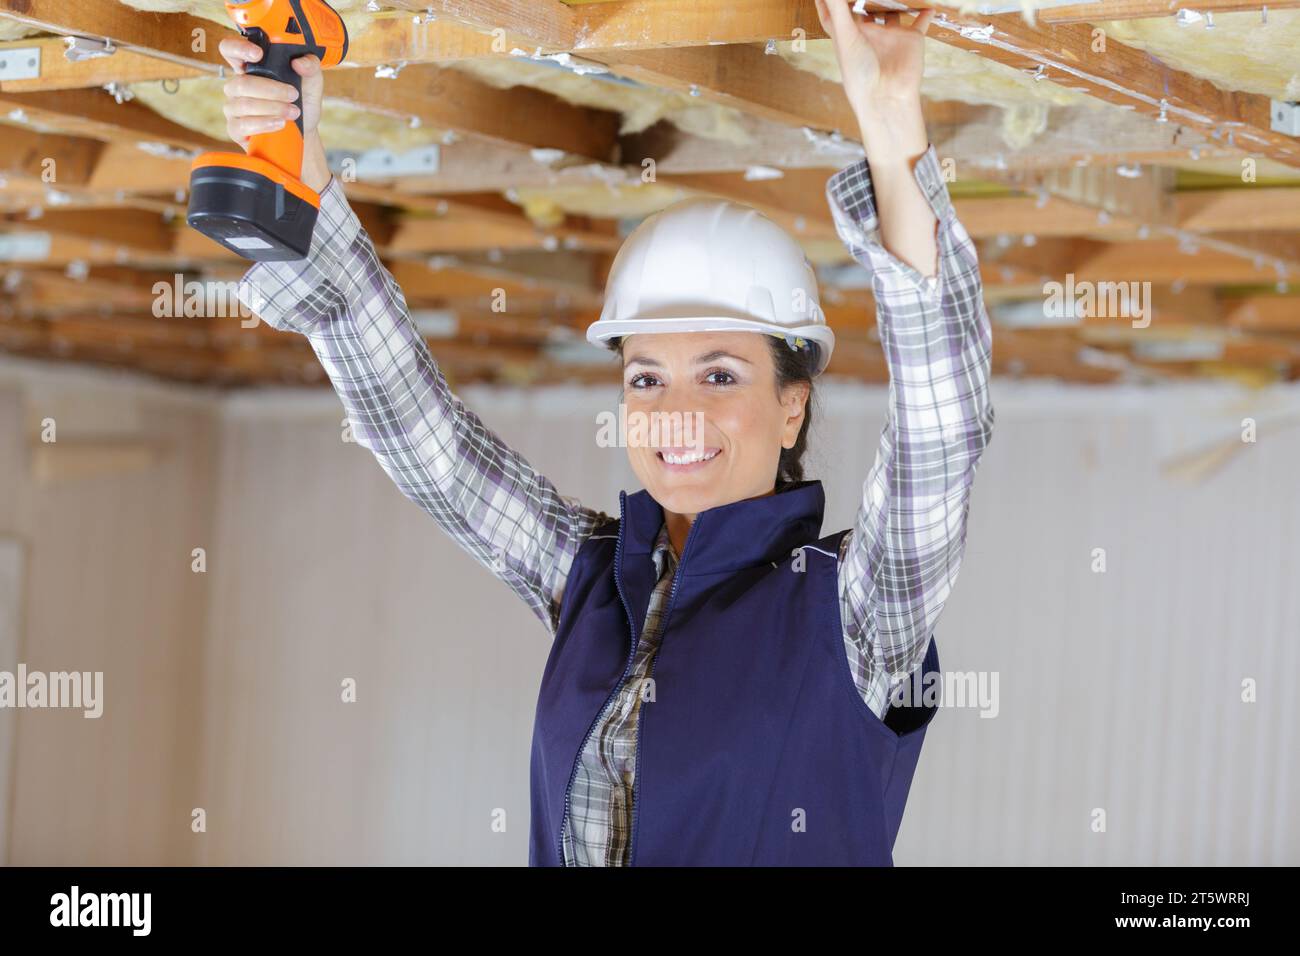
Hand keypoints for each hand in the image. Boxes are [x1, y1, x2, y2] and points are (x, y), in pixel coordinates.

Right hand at [219, 37, 329, 191]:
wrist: (304, 133)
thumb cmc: (302, 103)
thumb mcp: (312, 82)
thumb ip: (310, 66)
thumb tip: (299, 62)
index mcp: (251, 69)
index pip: (230, 49)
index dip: (238, 48)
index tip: (258, 54)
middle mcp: (237, 86)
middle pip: (241, 83)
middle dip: (271, 90)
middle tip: (293, 95)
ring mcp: (233, 107)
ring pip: (243, 104)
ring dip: (272, 108)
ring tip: (293, 112)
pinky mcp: (235, 129)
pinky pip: (242, 125)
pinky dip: (264, 124)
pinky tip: (279, 124)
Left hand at [814, 1, 932, 119]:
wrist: (887, 97)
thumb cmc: (859, 72)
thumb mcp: (844, 35)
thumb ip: (837, 7)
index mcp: (848, 36)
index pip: (834, 15)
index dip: (828, 3)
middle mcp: (869, 34)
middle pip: (865, 9)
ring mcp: (890, 36)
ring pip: (893, 11)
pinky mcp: (911, 40)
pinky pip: (920, 22)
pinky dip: (925, 13)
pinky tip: (929, 5)